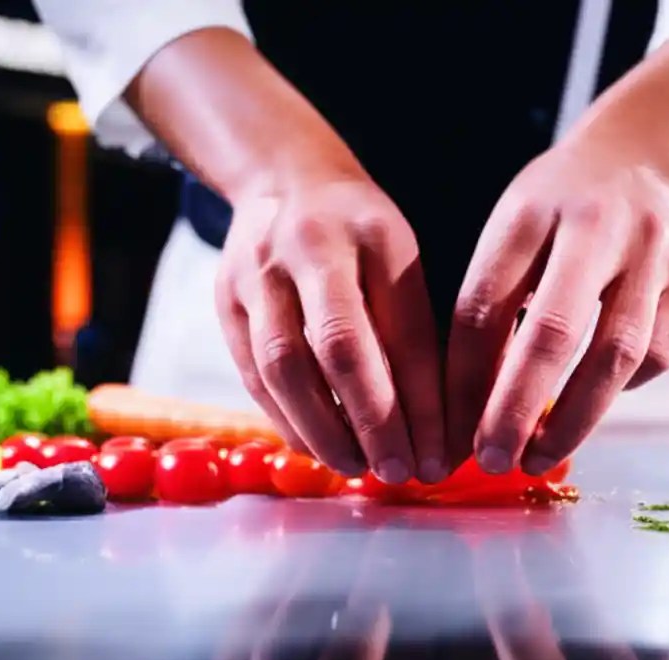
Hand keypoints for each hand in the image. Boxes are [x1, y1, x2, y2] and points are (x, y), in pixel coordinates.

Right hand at [214, 169, 445, 482]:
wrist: (281, 178)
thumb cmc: (358, 232)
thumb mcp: (401, 258)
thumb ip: (414, 330)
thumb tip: (440, 426)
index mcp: (372, 235)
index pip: (403, 329)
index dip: (424, 400)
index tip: (443, 455)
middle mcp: (309, 249)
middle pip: (339, 345)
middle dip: (373, 421)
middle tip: (400, 471)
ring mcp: (257, 276)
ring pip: (284, 366)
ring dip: (323, 430)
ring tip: (357, 468)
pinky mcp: (225, 304)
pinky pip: (253, 375)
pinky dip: (287, 419)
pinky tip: (317, 448)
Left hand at [447, 133, 668, 475]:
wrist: (634, 158)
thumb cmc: (555, 211)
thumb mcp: (508, 237)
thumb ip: (489, 311)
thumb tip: (467, 412)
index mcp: (532, 211)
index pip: (487, 303)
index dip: (466, 377)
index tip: (451, 433)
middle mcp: (598, 226)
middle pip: (555, 330)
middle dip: (519, 407)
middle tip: (495, 459)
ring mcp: (653, 253)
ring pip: (619, 353)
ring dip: (576, 418)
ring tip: (539, 455)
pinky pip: (657, 355)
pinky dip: (621, 390)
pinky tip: (593, 402)